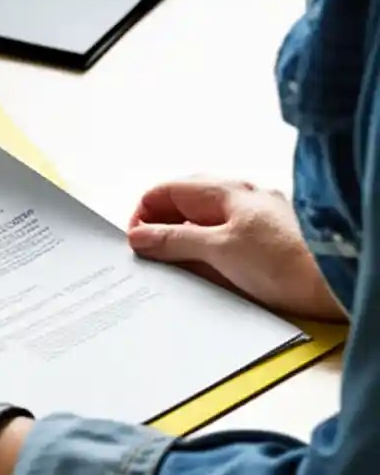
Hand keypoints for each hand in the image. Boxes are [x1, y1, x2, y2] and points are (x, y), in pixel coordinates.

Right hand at [127, 176, 345, 321]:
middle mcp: (237, 200)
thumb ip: (175, 241)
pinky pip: (219, 245)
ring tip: (176, 272)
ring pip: (199, 228)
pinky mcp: (261, 244)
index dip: (142, 215)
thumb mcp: (219, 251)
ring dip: (182, 248)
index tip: (136, 244)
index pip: (164, 191)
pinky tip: (205, 278)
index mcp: (224, 192)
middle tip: (150, 260)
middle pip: (180, 209)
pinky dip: (204, 258)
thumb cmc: (286, 261)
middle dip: (160, 233)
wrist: (338, 283)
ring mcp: (251, 221)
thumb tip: (139, 237)